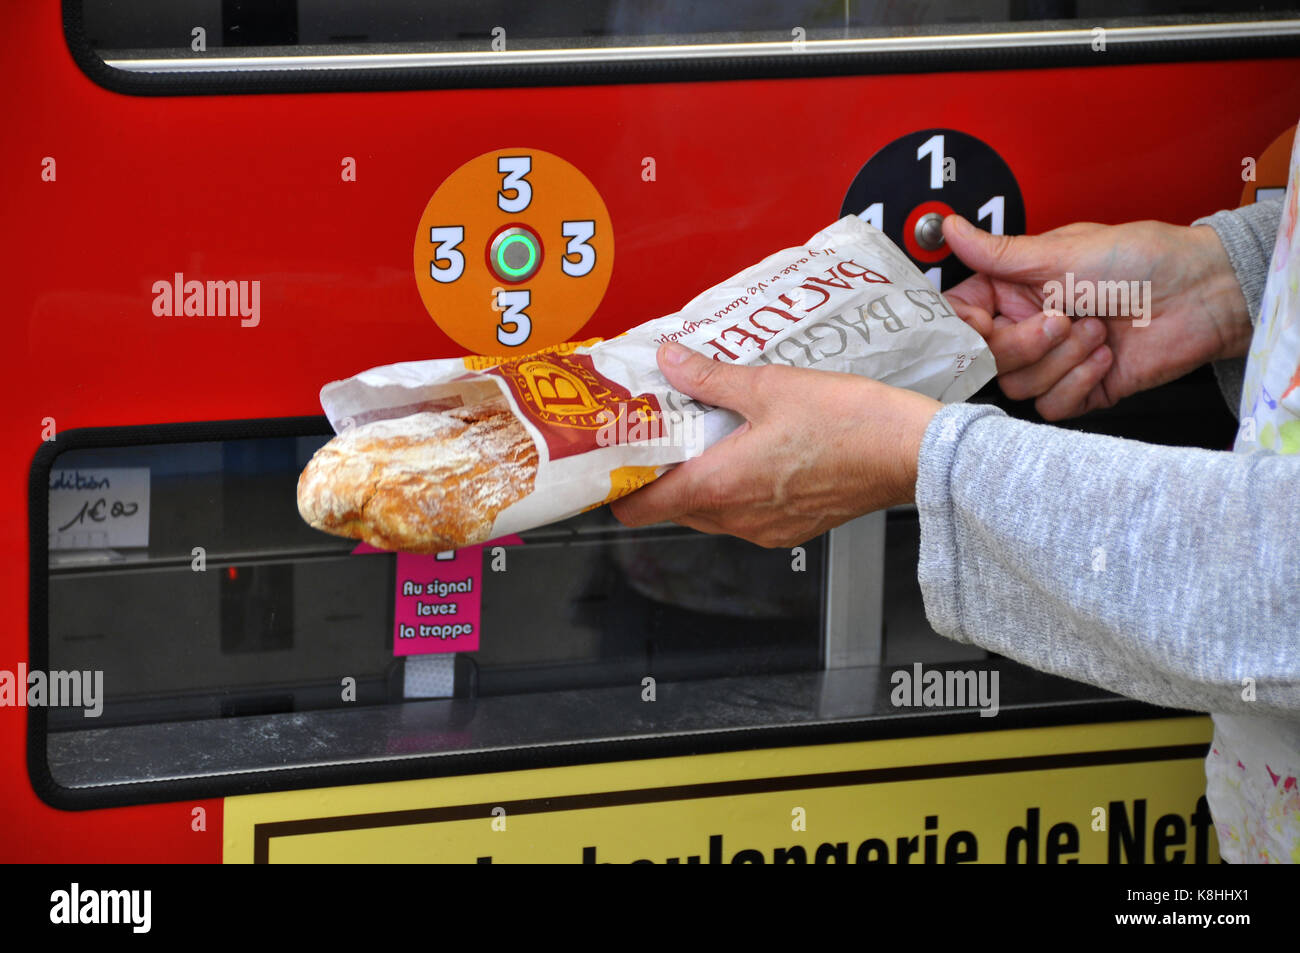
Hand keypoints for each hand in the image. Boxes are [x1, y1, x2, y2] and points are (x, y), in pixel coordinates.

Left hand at [608, 342, 941, 547]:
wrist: (910, 453)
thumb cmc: (850, 424)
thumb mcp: (768, 385)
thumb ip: (709, 377)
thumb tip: (671, 362)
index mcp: (720, 486)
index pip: (640, 507)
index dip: (620, 484)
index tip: (617, 457)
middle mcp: (738, 518)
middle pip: (672, 507)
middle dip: (663, 471)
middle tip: (664, 430)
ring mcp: (766, 528)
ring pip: (710, 511)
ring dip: (701, 478)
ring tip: (709, 432)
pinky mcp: (793, 528)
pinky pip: (746, 513)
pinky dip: (736, 487)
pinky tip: (751, 449)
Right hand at [942, 214, 1251, 419]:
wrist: (1205, 295)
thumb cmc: (1145, 260)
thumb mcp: (1063, 252)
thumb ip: (999, 253)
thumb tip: (949, 227)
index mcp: (1017, 288)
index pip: (963, 319)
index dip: (964, 329)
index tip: (980, 324)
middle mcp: (1030, 326)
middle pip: (988, 360)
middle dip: (1024, 344)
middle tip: (1062, 318)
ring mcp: (1054, 360)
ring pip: (1017, 386)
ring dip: (1060, 360)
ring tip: (1097, 330)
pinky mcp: (1080, 389)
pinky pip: (1051, 406)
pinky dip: (1077, 382)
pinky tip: (1105, 356)